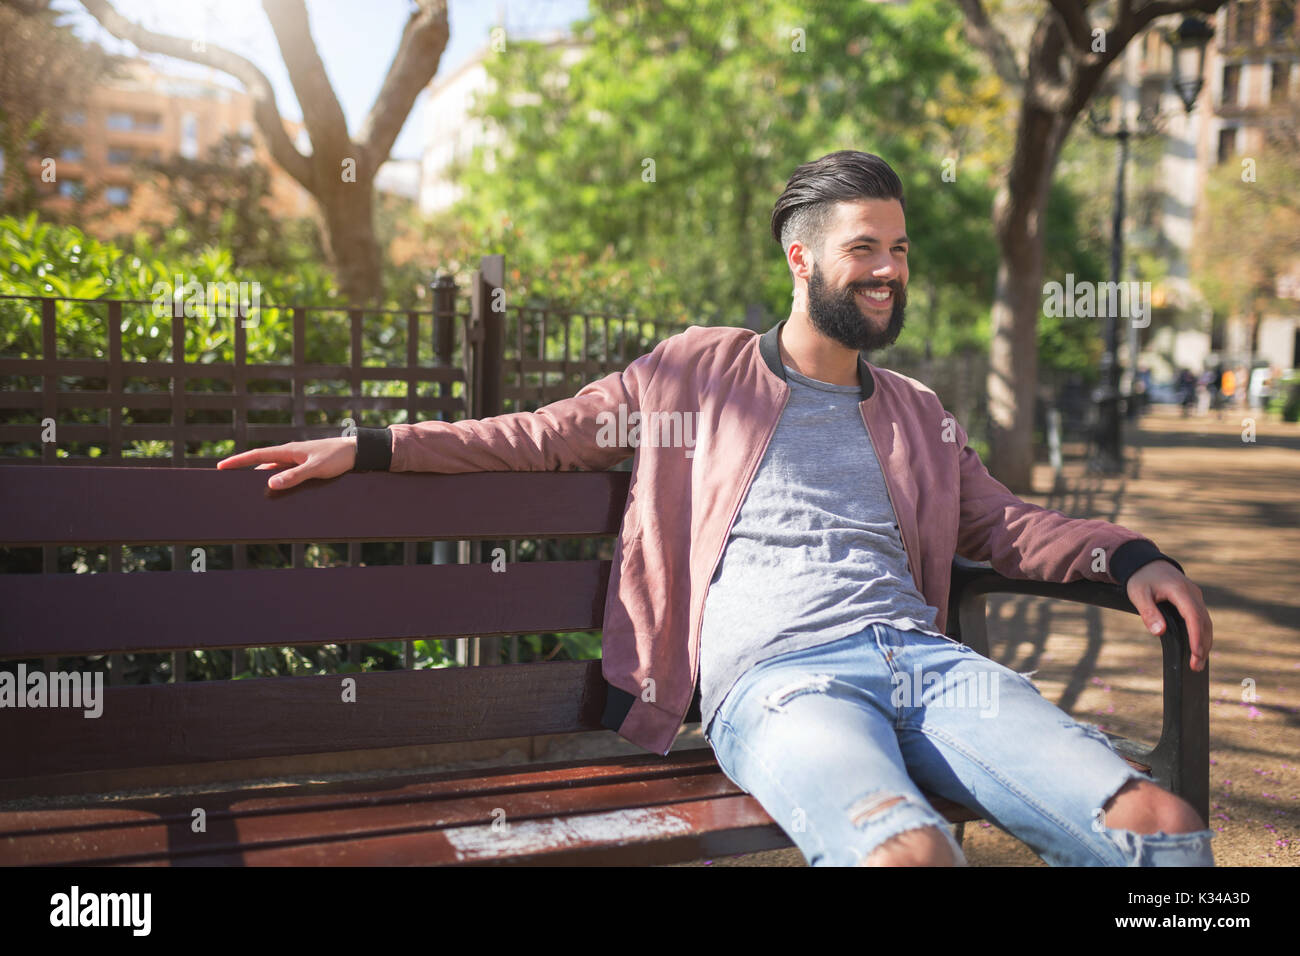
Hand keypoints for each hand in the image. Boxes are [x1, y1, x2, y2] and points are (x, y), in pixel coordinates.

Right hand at [217, 437, 357, 488]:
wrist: (358, 451)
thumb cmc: (338, 458)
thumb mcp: (315, 469)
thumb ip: (294, 476)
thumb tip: (270, 484)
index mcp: (289, 450)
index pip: (257, 455)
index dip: (238, 461)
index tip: (221, 466)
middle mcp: (291, 453)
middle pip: (262, 462)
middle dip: (244, 470)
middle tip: (228, 479)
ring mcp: (298, 459)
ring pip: (274, 469)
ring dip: (261, 477)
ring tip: (248, 489)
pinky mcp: (306, 465)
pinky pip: (286, 473)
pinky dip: (278, 480)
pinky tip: (276, 490)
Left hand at [1126, 561, 1212, 670]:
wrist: (1146, 563)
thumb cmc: (1140, 578)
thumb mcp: (1138, 595)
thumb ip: (1149, 613)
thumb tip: (1159, 632)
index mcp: (1180, 591)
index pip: (1193, 616)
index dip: (1196, 636)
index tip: (1196, 654)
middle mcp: (1192, 593)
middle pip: (1203, 622)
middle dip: (1202, 645)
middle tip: (1196, 666)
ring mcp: (1195, 597)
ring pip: (1206, 622)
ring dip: (1204, 642)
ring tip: (1197, 663)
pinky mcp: (1194, 601)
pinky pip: (1201, 619)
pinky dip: (1202, 634)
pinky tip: (1199, 648)